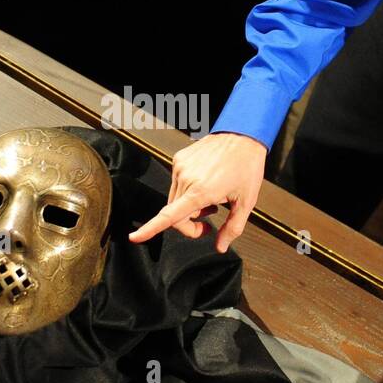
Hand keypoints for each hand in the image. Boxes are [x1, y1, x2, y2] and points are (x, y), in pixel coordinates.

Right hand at [127, 132, 266, 252]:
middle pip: (174, 214)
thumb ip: (232, 228)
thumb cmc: (246, 166)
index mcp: (200, 191)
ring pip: (175, 200)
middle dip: (190, 224)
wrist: (243, 135)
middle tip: (209, 223)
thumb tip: (220, 246)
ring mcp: (180, 168)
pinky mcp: (179, 159)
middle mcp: (186, 179)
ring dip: (190, 207)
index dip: (150, 229)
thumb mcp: (246, 202)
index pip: (169, 216)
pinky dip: (188, 190)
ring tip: (212, 199)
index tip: (135, 237)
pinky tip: (206, 184)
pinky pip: (177, 184)